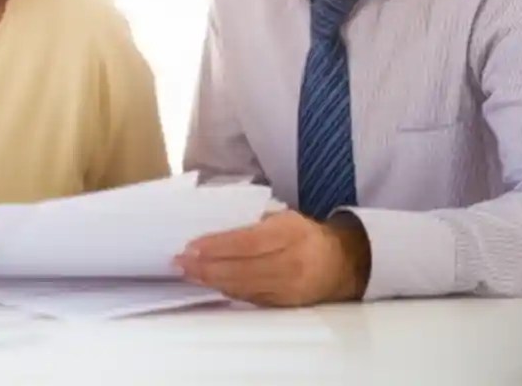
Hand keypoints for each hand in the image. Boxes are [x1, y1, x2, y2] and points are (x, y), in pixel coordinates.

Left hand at [174, 210, 370, 306]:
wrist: (341, 264)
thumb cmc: (303, 234)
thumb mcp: (283, 217)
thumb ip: (252, 220)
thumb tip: (212, 222)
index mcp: (291, 234)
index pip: (248, 242)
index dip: (217, 246)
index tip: (191, 246)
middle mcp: (291, 263)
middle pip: (241, 269)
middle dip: (206, 267)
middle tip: (180, 262)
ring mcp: (288, 288)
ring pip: (242, 286)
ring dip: (211, 281)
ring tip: (187, 273)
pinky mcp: (284, 304)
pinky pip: (249, 298)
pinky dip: (226, 290)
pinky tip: (209, 283)